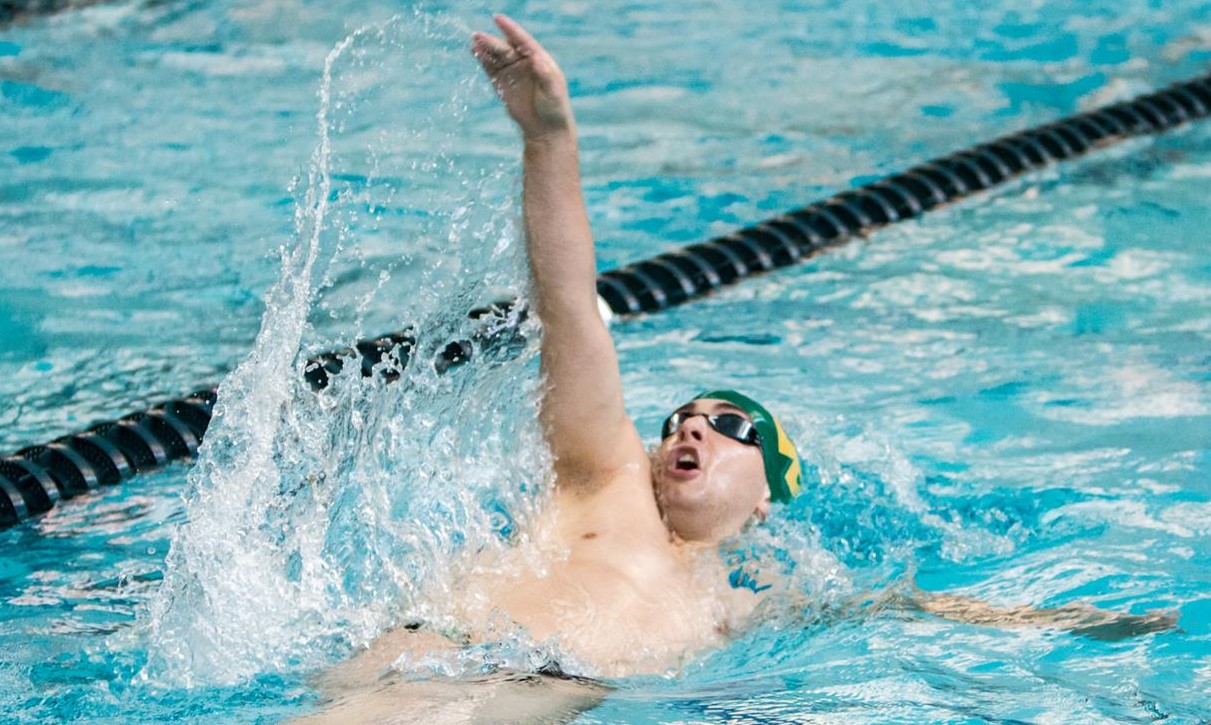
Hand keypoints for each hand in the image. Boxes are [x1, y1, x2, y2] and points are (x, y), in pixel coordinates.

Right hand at [472, 15, 574, 141]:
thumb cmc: (555, 109)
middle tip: (478, 36)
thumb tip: (536, 58)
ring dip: (485, 49)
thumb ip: (545, 74)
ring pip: (497, 56)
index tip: (497, 19)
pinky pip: (491, 69)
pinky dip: (483, 61)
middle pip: (506, 47)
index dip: (510, 29)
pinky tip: (475, 52)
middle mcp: (525, 63)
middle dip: (493, 41)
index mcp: (539, 59)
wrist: (546, 129)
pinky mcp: (502, 84)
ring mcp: (512, 72)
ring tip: (474, 42)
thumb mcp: (553, 91)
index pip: (523, 40)